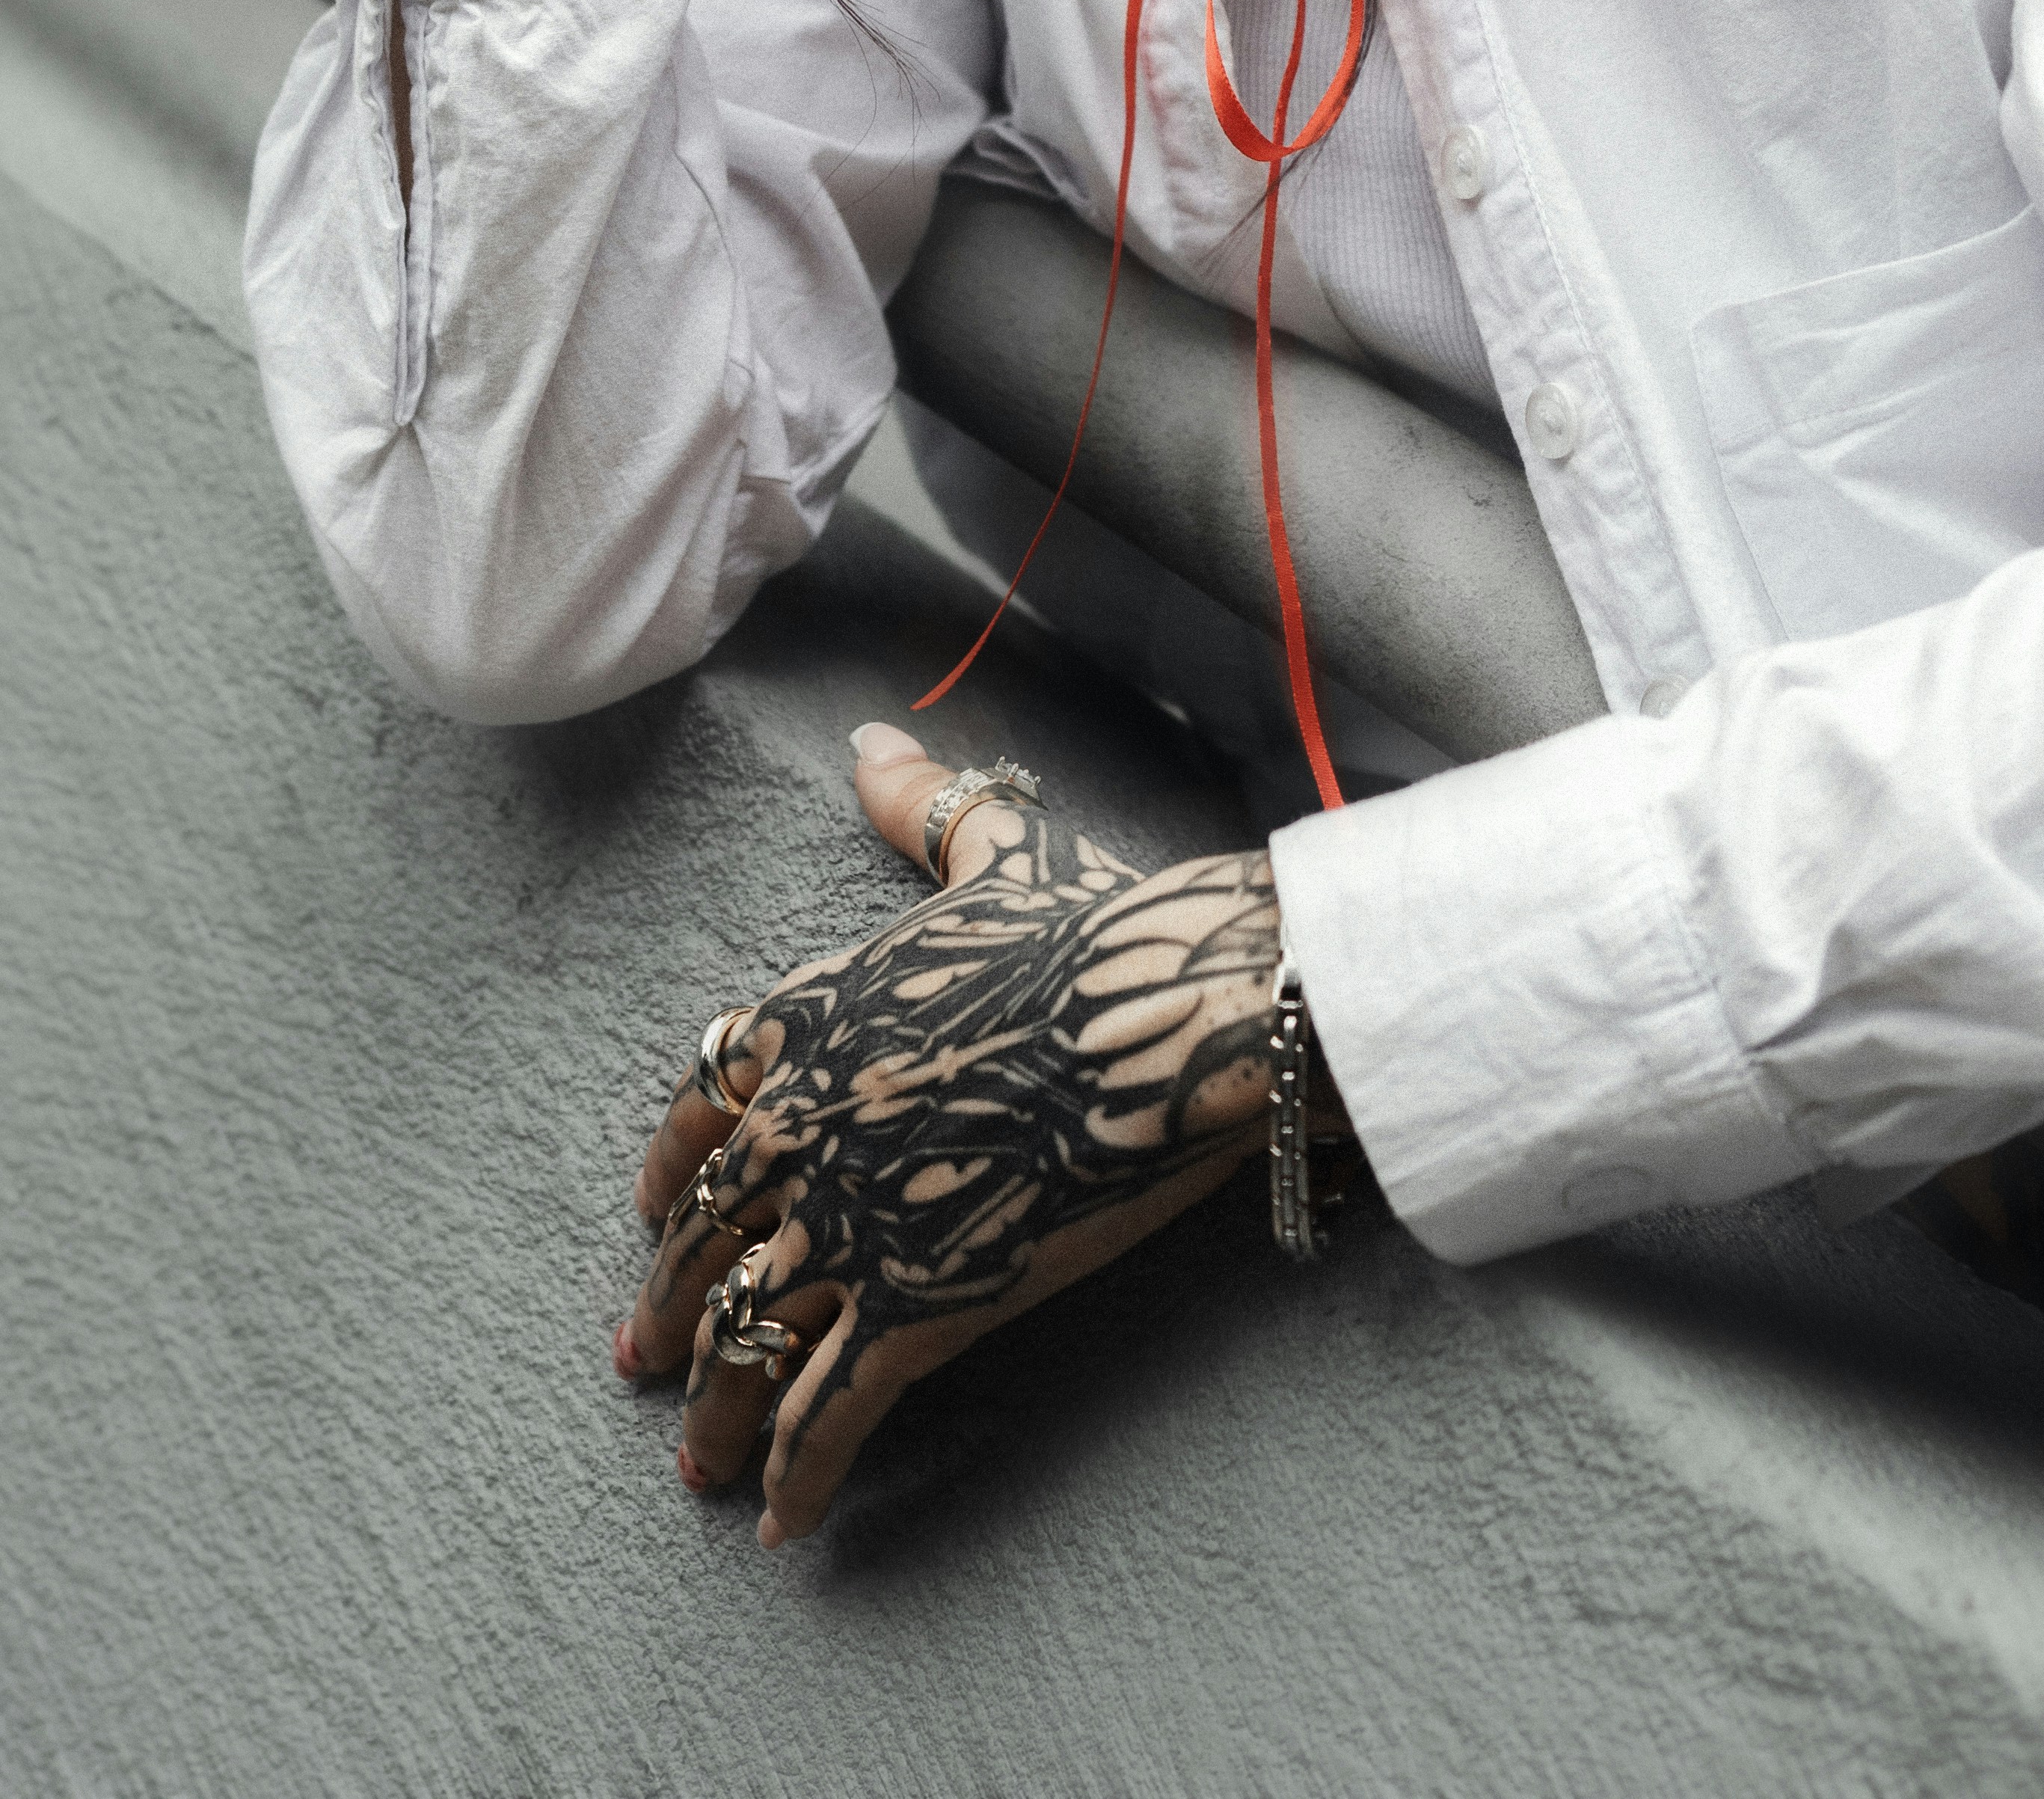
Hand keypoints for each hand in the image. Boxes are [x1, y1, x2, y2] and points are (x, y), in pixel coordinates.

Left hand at [620, 730, 1281, 1547]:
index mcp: (808, 1020)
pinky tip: (784, 1521)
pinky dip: (798, 1477)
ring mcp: (850, 1224)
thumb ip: (920, 808)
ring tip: (702, 1465)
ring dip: (717, 1414)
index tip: (652, 1221)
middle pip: (703, 1242)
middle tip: (648, 1363)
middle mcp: (801, 1126)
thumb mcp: (993, 856)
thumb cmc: (1098, 931)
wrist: (1177, 1013)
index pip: (698, 1110)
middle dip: (670, 1310)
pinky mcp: (915, 1309)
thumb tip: (872, 741)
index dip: (670, 1175)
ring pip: (749, 1338)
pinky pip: (830, 1412)